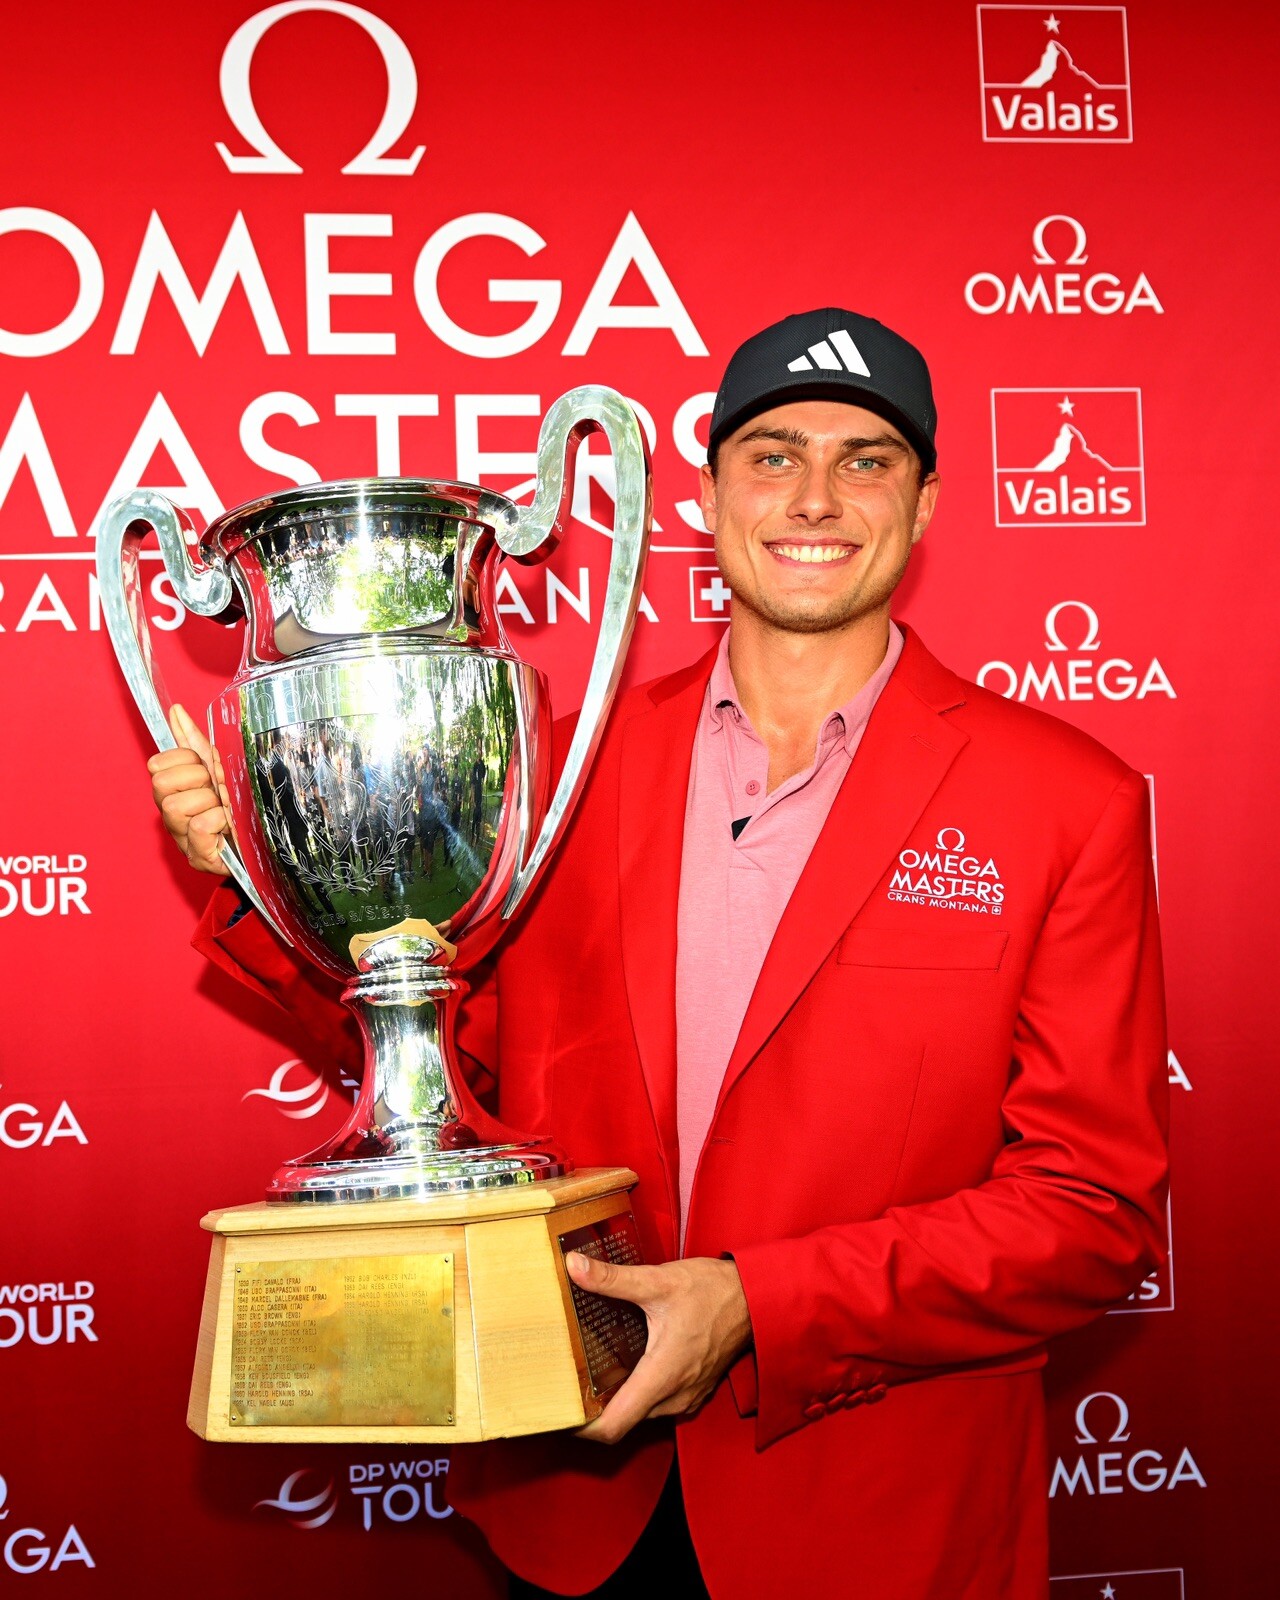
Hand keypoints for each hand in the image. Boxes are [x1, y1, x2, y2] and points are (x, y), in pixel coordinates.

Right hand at [146, 704, 230, 874]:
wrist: (266, 837)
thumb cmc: (238, 803)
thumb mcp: (218, 766)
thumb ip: (194, 741)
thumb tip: (176, 711)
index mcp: (171, 791)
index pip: (156, 764)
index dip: (186, 762)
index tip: (206, 771)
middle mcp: (170, 815)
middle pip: (161, 783)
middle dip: (197, 780)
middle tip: (217, 791)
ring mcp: (181, 838)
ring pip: (176, 806)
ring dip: (209, 803)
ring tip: (224, 811)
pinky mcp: (197, 857)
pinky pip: (199, 826)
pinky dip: (219, 822)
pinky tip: (227, 827)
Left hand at [567, 1253, 751, 1444]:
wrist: (756, 1299)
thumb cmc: (712, 1292)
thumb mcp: (658, 1281)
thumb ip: (613, 1278)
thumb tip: (574, 1267)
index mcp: (661, 1376)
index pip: (614, 1426)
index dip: (582, 1427)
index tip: (561, 1412)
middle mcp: (673, 1396)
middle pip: (623, 1421)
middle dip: (595, 1409)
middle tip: (569, 1384)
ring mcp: (686, 1397)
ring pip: (641, 1413)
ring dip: (619, 1400)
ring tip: (593, 1373)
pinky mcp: (694, 1391)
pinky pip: (659, 1404)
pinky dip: (640, 1393)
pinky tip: (628, 1366)